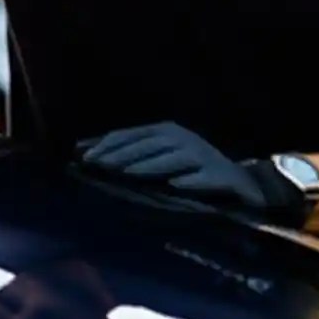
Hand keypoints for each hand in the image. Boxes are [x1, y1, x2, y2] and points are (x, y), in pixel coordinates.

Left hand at [76, 121, 307, 227]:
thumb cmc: (188, 170)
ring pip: (175, 159)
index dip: (108, 144)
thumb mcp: (156, 157)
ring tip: (128, 173)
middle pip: (149, 144)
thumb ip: (122, 153)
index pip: (132, 135)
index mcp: (167, 131)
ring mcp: (205, 156)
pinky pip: (204, 178)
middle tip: (98, 166)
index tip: (84, 157)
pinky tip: (175, 186)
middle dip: (122, 154)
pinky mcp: (222, 176)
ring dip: (151, 165)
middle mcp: (185, 139)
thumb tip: (79, 149)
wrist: (240, 184)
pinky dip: (190, 181)